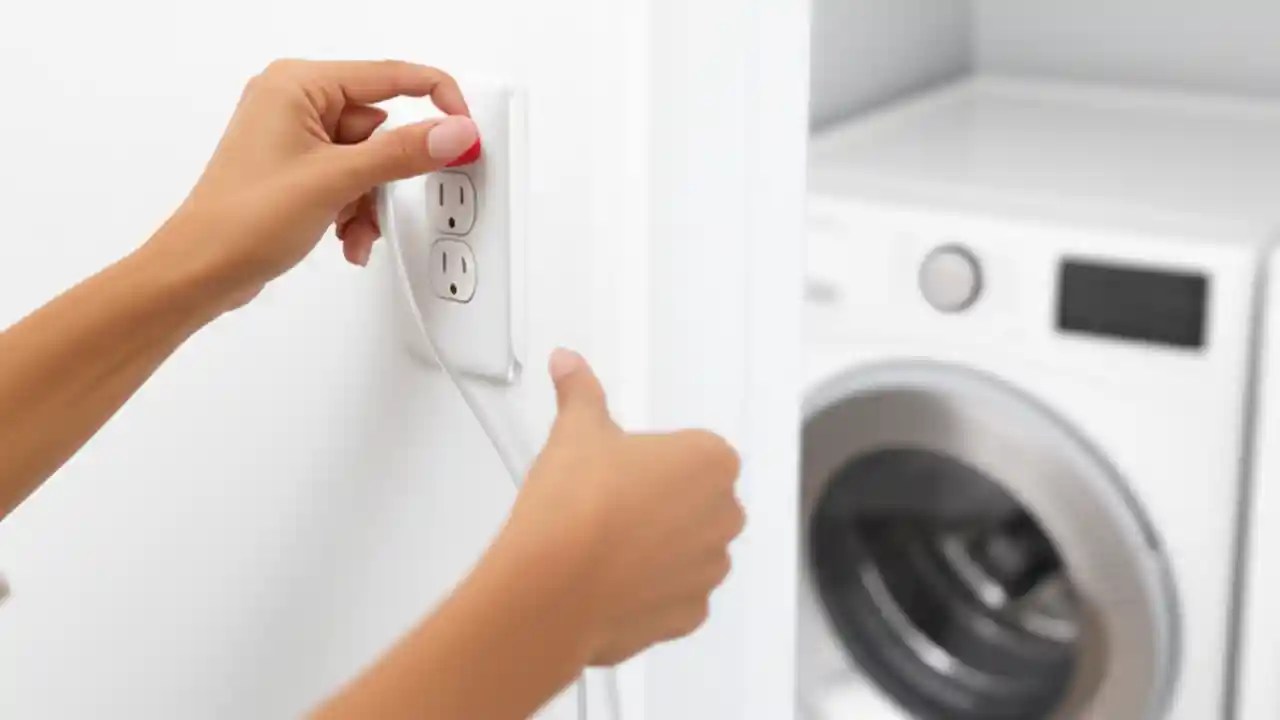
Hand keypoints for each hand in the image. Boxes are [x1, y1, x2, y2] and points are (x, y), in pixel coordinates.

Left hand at [148, 59, 480, 309]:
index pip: (390, 75)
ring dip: (369, 201)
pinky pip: (350, 179)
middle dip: (385, 176)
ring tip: (350, 228)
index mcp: (297, 84)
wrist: (200, 270)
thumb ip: (403, 153)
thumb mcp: (336, 181)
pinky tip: (342, 234)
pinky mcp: (297, 169)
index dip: (436, 100)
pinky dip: (354, 209)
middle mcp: (294, 102)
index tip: (464, 127)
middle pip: (380, 126)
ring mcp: (294, 138)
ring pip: (369, 160)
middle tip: (375, 202)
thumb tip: (452, 132)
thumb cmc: (239, 220)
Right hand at [506, 350, 745, 665]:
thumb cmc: (575, 506)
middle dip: (661, 503)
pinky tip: (611, 579)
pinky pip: (676, 595)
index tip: (621, 468)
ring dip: (659, 547)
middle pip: (696, 501)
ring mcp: (710, 569)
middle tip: (609, 503)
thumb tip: (569, 364)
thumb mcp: (575, 431)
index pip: (692, 452)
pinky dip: (651, 589)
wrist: (553, 586)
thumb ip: (580, 392)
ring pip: (689, 549)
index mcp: (710, 461)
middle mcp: (723, 516)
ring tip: (605, 544)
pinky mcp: (690, 614)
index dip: (652, 460)